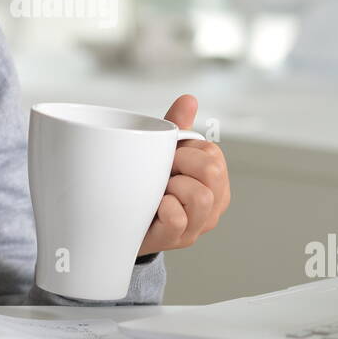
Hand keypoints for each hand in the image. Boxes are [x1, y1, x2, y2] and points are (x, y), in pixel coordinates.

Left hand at [138, 94, 229, 255]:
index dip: (187, 149)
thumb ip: (177, 127)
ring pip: (200, 196)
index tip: (170, 157)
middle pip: (213, 171)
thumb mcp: (163, 153)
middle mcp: (213, 205)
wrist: (121, 222)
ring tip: (160, 191)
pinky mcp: (176, 239)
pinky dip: (164, 207)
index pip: (214, 154)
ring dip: (174, 186)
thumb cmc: (149, 186)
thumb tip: (189, 99)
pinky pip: (177, 218)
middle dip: (182, 162)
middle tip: (164, 171)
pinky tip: (154, 208)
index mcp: (216, 182)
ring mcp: (197, 225)